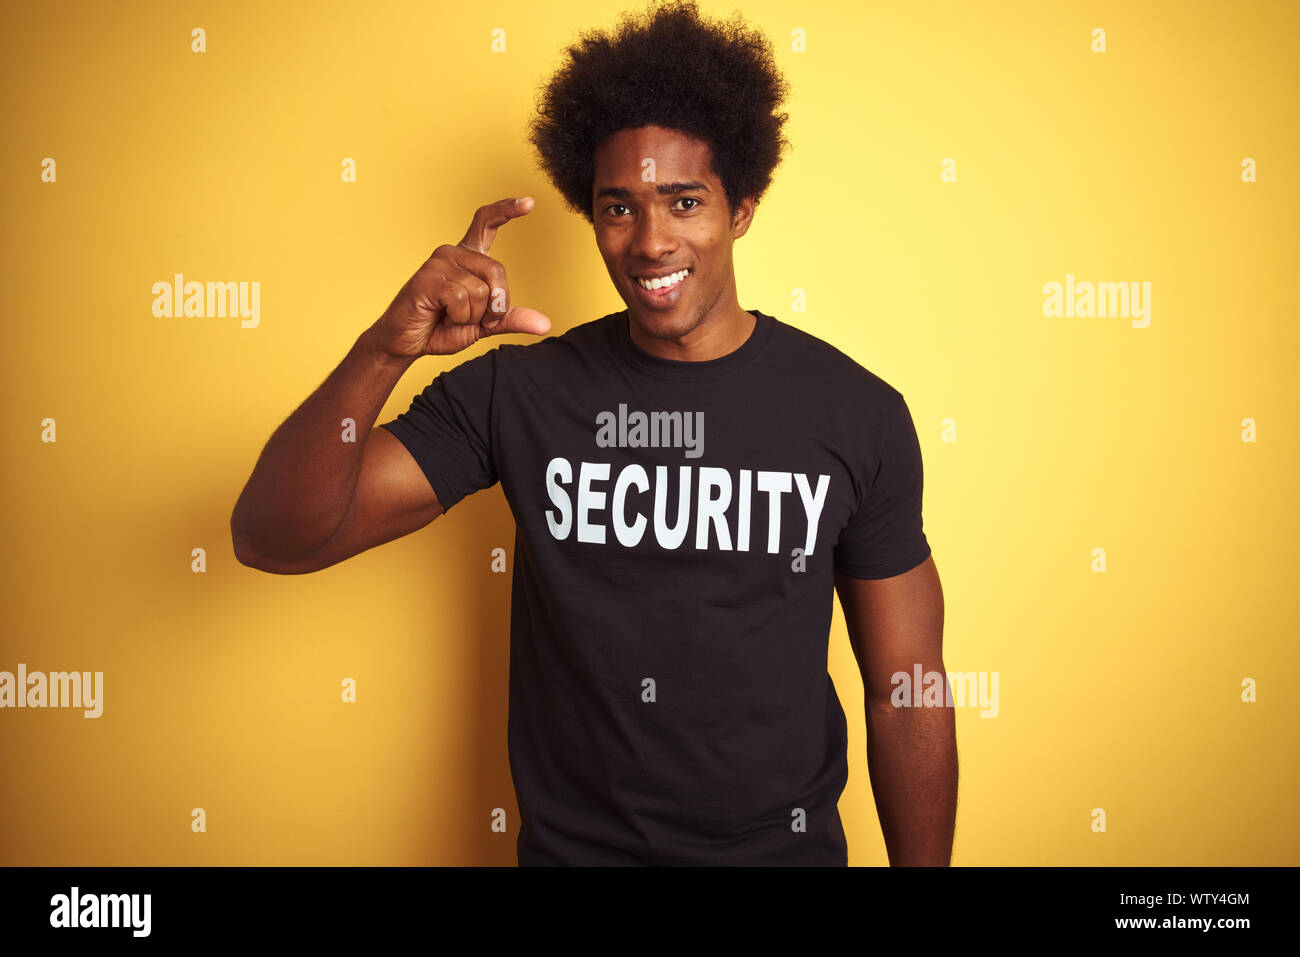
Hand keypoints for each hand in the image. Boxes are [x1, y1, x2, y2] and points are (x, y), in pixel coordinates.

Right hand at [373, 197, 551, 357]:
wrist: (410, 342)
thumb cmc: (443, 327)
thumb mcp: (485, 324)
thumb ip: (511, 318)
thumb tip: (545, 324)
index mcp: (469, 257)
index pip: (487, 223)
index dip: (507, 210)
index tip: (529, 203)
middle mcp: (454, 253)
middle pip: (497, 272)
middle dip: (494, 305)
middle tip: (472, 318)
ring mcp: (439, 262)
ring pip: (480, 290)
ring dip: (472, 316)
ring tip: (451, 317)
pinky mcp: (427, 277)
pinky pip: (461, 298)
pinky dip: (458, 317)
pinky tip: (441, 316)